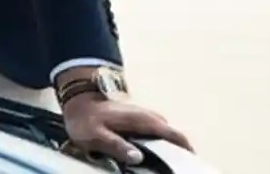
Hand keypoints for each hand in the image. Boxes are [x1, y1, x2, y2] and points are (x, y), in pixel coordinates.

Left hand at [61, 93, 192, 165]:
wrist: (79, 101)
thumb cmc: (87, 120)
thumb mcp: (96, 136)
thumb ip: (116, 146)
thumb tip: (138, 158)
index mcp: (143, 120)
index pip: (174, 135)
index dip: (186, 150)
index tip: (191, 165)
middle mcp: (149, 116)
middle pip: (174, 136)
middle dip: (180, 152)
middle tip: (176, 168)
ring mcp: (145, 116)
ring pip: (166, 134)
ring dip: (170, 148)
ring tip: (167, 165)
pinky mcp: (139, 119)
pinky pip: (157, 133)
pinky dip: (161, 144)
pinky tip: (153, 157)